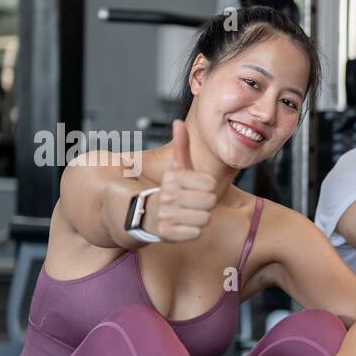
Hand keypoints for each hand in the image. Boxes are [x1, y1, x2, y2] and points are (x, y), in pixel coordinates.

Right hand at [148, 120, 218, 241]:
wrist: (146, 214)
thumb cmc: (170, 190)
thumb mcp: (176, 168)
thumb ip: (181, 146)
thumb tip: (178, 122)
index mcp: (172, 178)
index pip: (210, 183)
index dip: (207, 187)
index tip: (195, 188)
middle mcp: (167, 196)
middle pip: (209, 201)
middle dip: (205, 203)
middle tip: (193, 203)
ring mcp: (165, 215)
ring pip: (204, 218)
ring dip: (200, 218)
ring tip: (188, 214)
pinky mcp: (166, 233)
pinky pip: (196, 233)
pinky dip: (193, 231)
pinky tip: (184, 226)